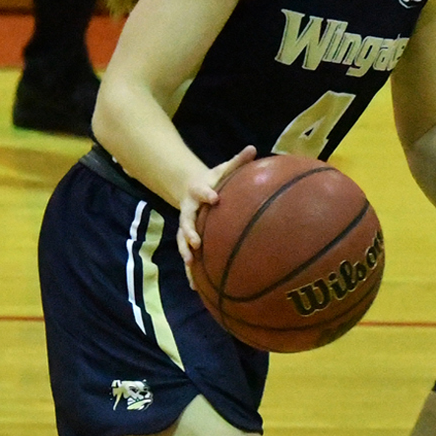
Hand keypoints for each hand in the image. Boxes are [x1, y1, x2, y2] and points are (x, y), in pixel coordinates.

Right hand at [178, 146, 255, 264]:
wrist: (192, 188)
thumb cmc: (214, 180)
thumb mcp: (223, 169)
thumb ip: (237, 161)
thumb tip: (253, 148)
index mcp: (198, 191)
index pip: (201, 191)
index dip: (206, 194)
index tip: (215, 198)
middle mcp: (188, 210)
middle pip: (185, 221)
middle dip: (189, 232)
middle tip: (196, 242)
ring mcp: (185, 225)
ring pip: (182, 240)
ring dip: (185, 252)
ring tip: (190, 263)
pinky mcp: (187, 238)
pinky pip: (188, 254)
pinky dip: (190, 270)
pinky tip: (194, 286)